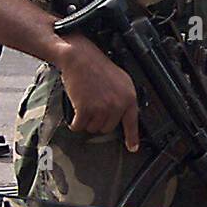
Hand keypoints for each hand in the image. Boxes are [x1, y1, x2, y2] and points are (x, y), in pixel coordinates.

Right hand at [57, 36, 139, 150]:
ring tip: (85, 103)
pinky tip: (74, 113)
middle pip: (107, 128)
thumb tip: (123, 115)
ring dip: (86, 120)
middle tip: (93, 106)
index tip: (132, 148)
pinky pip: (79, 126)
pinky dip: (74, 123)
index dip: (132, 138)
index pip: (132, 123)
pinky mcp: (86, 109)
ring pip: (93, 128)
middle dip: (98, 120)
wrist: (80, 58)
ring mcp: (102, 108)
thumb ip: (123, 98)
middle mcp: (118, 105)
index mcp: (129, 97)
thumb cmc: (97, 67)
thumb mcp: (121, 81)